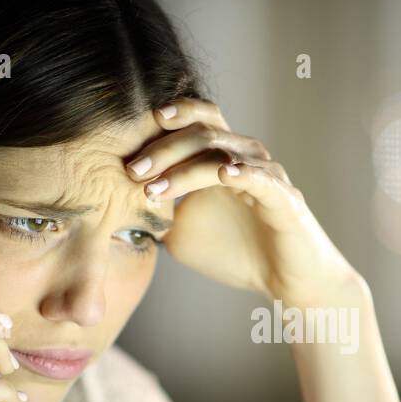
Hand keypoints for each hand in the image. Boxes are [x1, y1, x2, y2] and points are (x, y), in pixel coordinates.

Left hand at [123, 98, 363, 307]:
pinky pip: (262, 178)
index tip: (125, 143)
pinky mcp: (284, 198)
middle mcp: (245, 157)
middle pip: (203, 130)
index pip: (194, 119)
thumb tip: (113, 208)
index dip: (163, 121)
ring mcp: (266, 174)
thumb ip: (155, 214)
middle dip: (163, 148)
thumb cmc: (238, 253)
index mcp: (221, 157)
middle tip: (132, 170)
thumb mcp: (182, 233)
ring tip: (155, 188)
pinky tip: (224, 175)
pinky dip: (242, 173)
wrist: (286, 282)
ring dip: (185, 168)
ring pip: (224, 152)